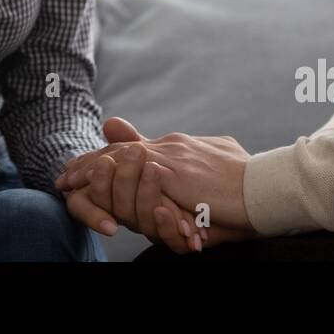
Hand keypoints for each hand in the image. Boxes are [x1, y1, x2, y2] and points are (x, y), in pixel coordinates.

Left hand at [58, 117, 256, 232]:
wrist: (266, 187)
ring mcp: (170, 155)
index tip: (89, 167)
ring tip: (68, 179)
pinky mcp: (171, 170)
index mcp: (182, 148)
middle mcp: (172, 146)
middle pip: (121, 150)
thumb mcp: (213, 176)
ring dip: (89, 168)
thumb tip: (173, 173)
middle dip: (92, 162)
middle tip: (67, 173)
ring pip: (119, 158)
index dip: (111, 158)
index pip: (137, 150)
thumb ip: (189, 170)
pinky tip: (85, 183)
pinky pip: (128, 170)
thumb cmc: (246, 187)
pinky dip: (102, 175)